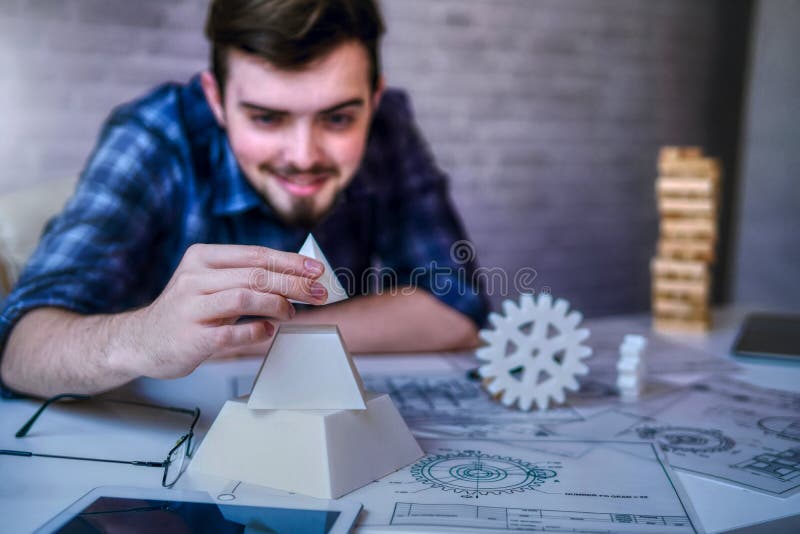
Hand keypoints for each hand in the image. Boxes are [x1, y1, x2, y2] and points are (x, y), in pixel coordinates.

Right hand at [122, 244, 326, 378]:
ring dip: (277, 304)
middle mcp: (194, 278)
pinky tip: (268, 330)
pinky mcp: (191, 337)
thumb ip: (244, 276)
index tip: (316, 270)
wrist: (141, 341)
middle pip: (256, 275)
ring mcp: (190, 307)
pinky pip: (232, 332)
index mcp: (201, 257)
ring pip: (245, 297)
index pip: (256, 254)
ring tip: (292, 312)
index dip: (291, 262)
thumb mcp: (209, 283)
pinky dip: (256, 331)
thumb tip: (296, 276)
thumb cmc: (185, 311)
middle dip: (294, 284)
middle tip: (319, 293)